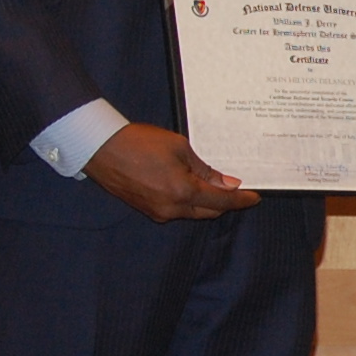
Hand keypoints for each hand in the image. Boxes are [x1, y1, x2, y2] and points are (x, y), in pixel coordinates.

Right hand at [84, 122, 258, 221]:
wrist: (100, 148)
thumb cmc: (139, 142)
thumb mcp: (180, 148)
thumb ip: (205, 169)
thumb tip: (227, 183)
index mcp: (183, 192)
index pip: (222, 201)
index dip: (241, 200)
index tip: (255, 197)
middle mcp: (171, 209)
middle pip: (209, 211)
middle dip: (224, 201)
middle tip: (235, 187)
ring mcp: (157, 212)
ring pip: (192, 212)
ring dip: (205, 202)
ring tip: (212, 184)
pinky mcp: (146, 210)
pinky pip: (175, 211)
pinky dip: (188, 202)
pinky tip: (189, 186)